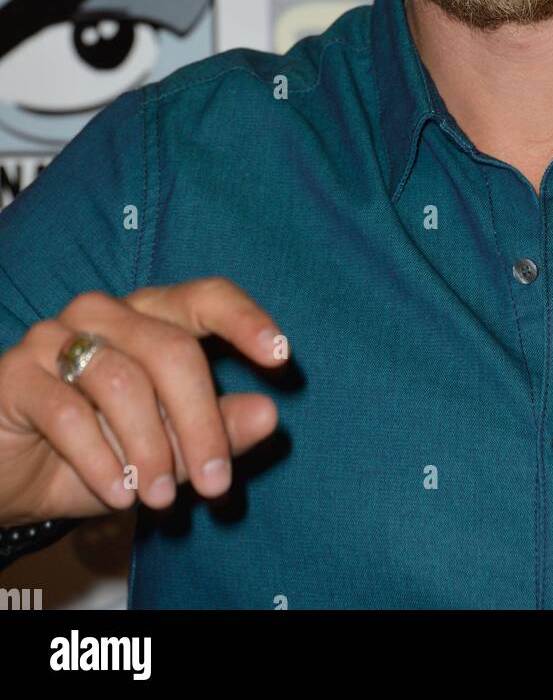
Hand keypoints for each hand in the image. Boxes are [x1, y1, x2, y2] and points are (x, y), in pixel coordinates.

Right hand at [0, 278, 286, 525]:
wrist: (11, 479)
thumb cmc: (99, 454)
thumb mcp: (166, 451)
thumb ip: (216, 430)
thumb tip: (269, 415)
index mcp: (150, 316)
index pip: (205, 296)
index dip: (244, 320)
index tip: (281, 357)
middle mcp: (105, 314)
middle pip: (173, 350)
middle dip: (201, 422)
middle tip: (217, 484)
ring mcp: (55, 337)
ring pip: (124, 382)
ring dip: (151, 449)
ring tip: (160, 498)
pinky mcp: (16, 373)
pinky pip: (70, 414)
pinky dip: (102, 461)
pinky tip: (120, 493)